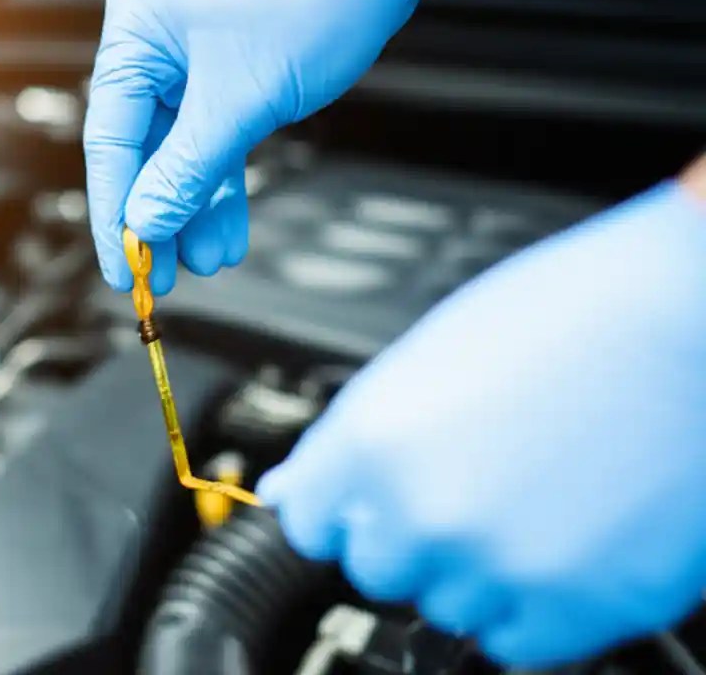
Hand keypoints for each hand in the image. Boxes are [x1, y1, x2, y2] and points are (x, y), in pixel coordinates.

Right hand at [83, 0, 469, 291]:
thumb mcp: (239, 101)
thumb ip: (186, 171)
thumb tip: (147, 225)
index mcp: (135, 26)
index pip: (109, 137)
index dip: (116, 211)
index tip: (126, 268)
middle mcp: (154, 36)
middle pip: (142, 147)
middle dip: (160, 215)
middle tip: (164, 274)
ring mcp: (192, 50)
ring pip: (180, 147)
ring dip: (194, 205)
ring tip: (207, 258)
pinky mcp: (231, 64)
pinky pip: (213, 133)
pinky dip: (220, 178)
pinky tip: (223, 224)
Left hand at [259, 179, 705, 668]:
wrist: (698, 315)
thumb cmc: (577, 313)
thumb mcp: (433, 354)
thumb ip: (352, 438)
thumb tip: (290, 488)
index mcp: (373, 442)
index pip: (307, 522)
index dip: (342, 507)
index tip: (367, 500)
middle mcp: (424, 513)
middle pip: (375, 568)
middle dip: (412, 536)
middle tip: (474, 482)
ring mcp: (500, 567)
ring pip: (447, 605)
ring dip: (477, 568)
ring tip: (534, 497)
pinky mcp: (580, 608)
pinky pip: (516, 641)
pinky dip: (532, 605)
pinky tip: (562, 539)